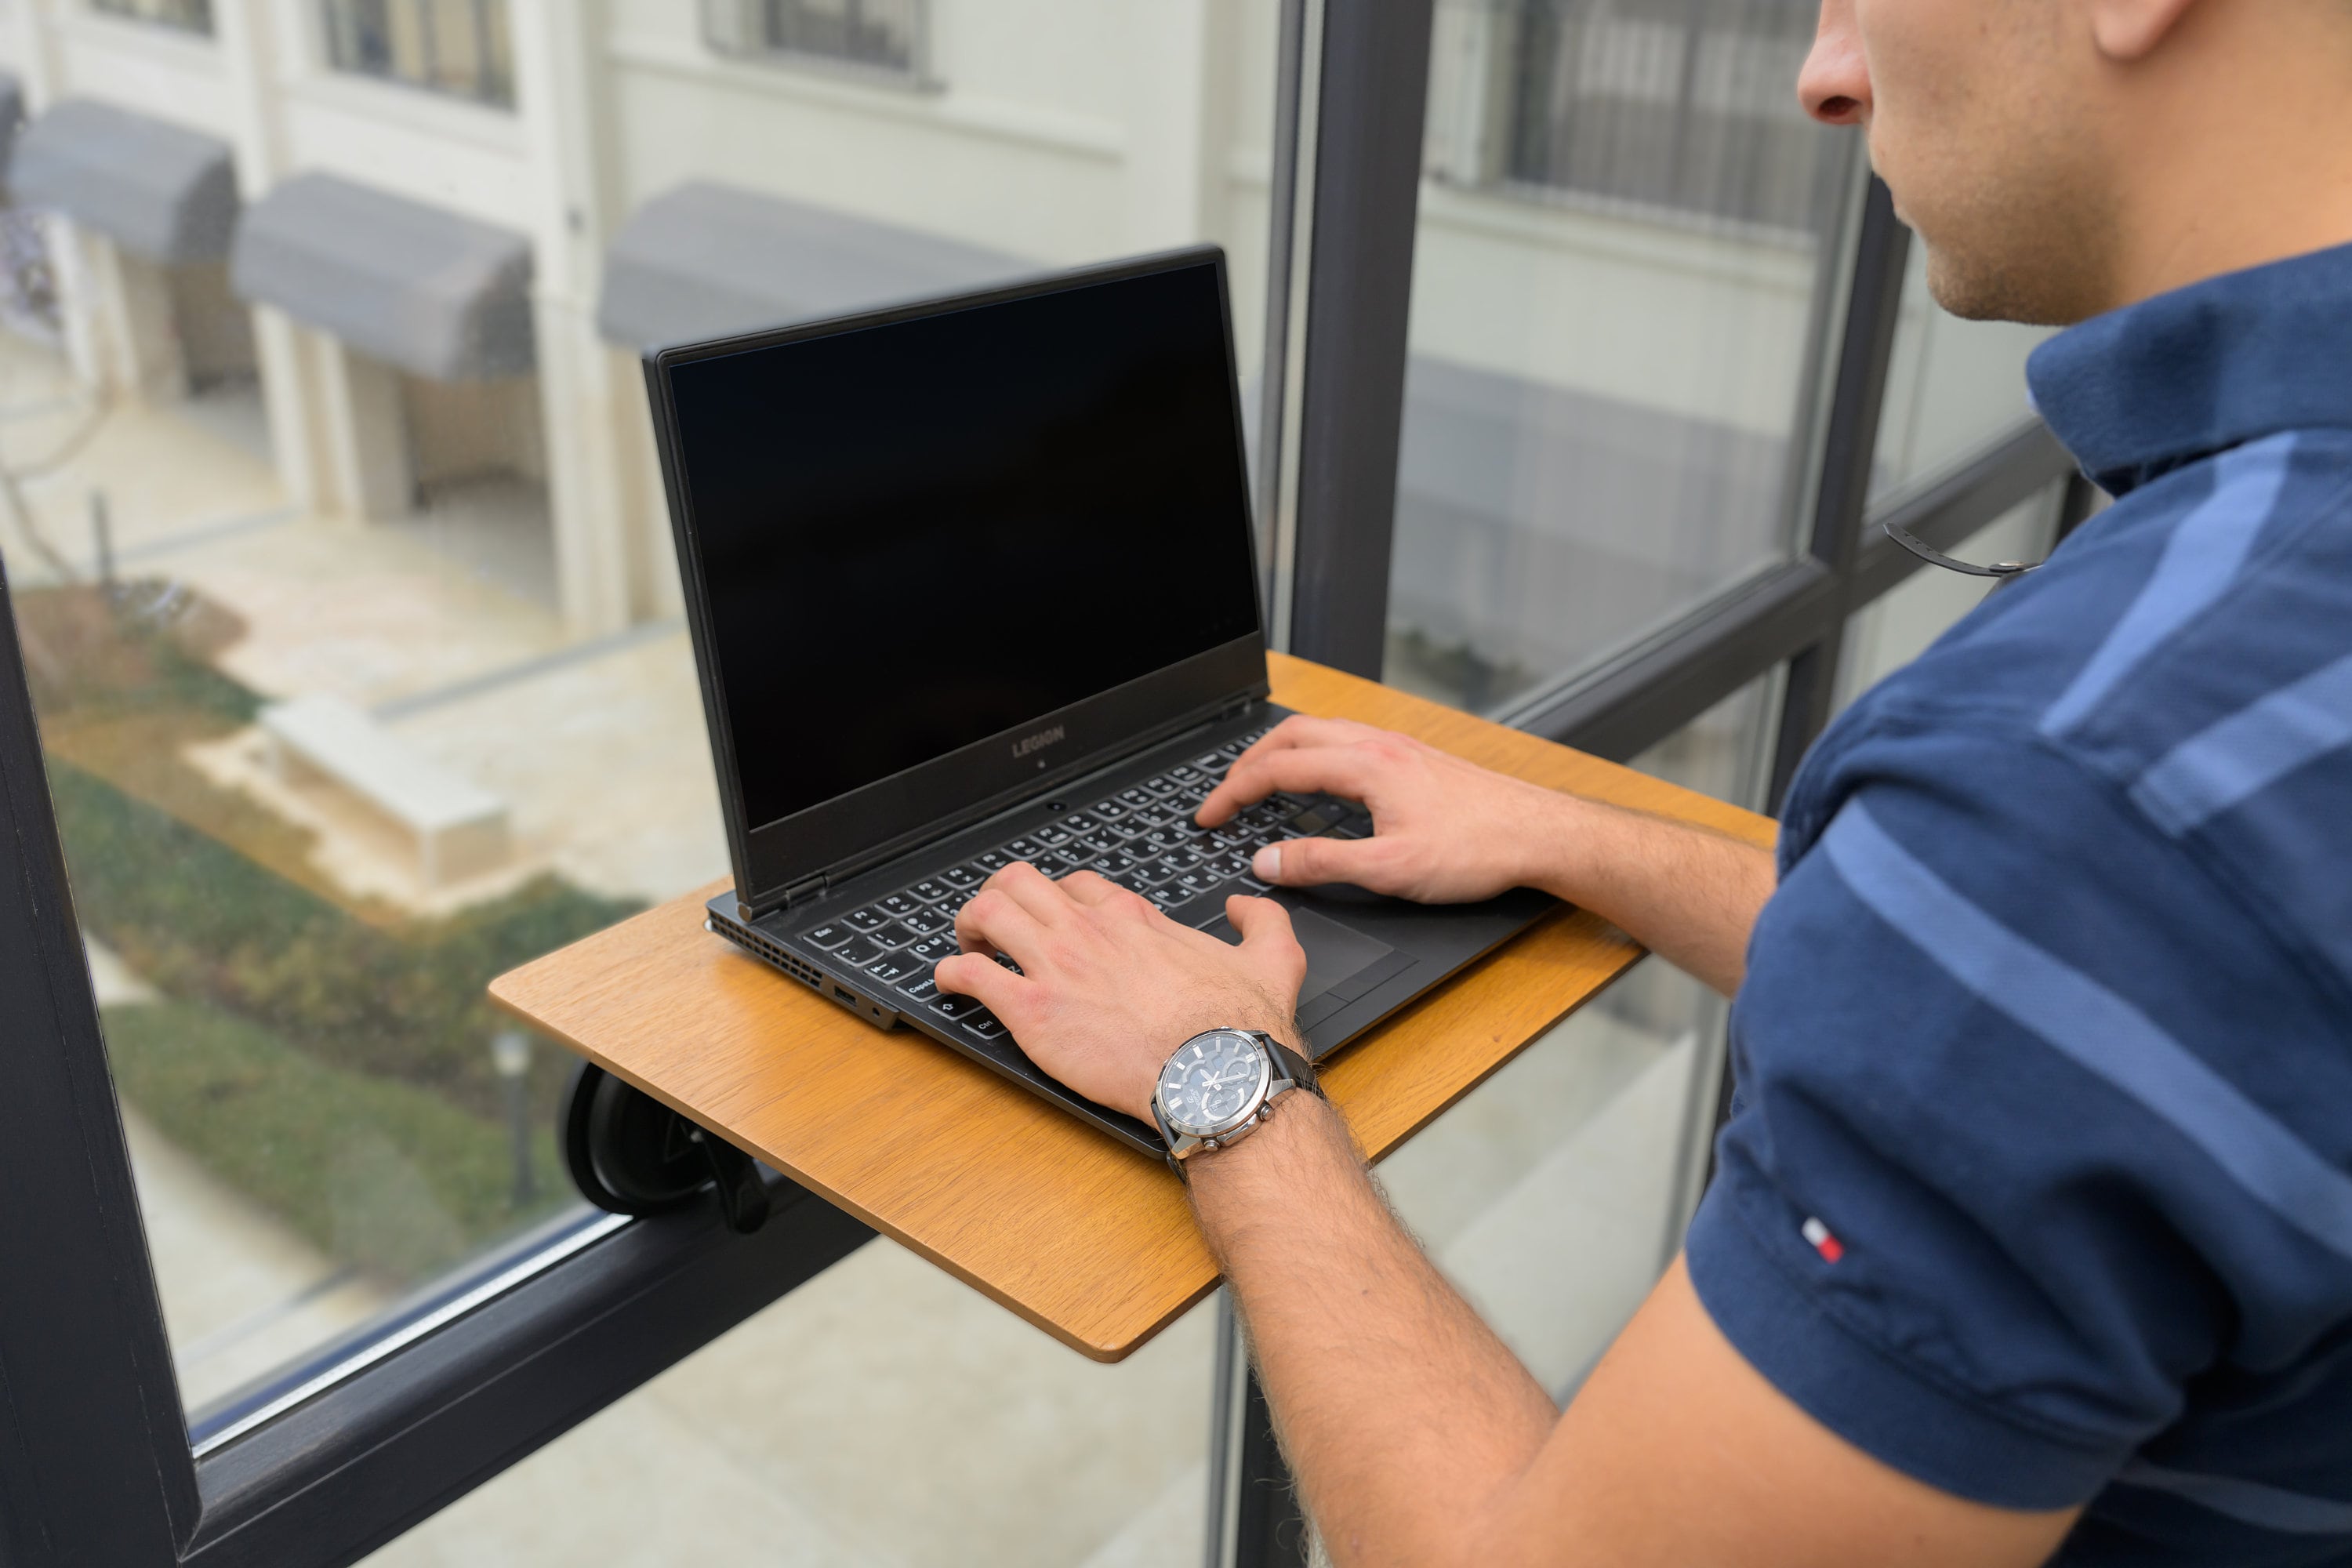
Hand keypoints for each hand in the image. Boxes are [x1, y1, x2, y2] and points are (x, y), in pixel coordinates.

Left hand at [935, 864, 1307, 1120]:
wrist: (1216, 1073)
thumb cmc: (1239, 1027)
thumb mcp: (1273, 957)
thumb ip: (1261, 920)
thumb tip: (1245, 903)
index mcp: (1133, 919)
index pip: (1078, 886)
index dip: (1059, 898)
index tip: (1055, 918)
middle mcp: (1087, 932)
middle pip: (1021, 883)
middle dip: (1000, 896)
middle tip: (995, 924)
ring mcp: (1055, 966)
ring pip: (987, 912)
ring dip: (969, 925)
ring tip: (967, 946)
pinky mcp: (1031, 1009)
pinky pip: (970, 974)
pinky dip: (951, 974)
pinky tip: (950, 984)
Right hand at [1197, 716, 1577, 902]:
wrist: (1541, 833)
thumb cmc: (1479, 850)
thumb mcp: (1391, 869)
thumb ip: (1323, 864)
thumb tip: (1269, 862)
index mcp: (1365, 765)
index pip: (1277, 768)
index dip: (1233, 792)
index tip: (1208, 817)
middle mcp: (1378, 745)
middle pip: (1291, 736)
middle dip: (1247, 763)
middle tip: (1223, 797)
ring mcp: (1398, 747)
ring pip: (1320, 732)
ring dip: (1280, 753)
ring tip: (1258, 781)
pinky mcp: (1414, 757)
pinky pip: (1346, 740)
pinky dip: (1313, 753)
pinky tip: (1320, 778)